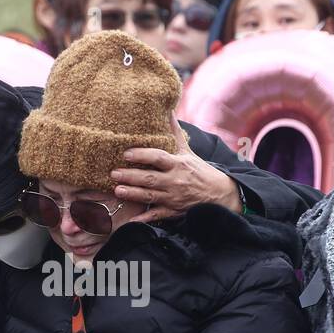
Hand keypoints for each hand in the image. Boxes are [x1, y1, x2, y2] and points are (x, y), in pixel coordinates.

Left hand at [110, 128, 242, 223]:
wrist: (220, 194)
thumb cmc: (200, 171)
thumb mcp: (188, 151)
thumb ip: (175, 133)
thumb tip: (168, 111)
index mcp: (178, 164)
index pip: (158, 158)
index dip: (142, 155)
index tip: (126, 153)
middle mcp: (175, 181)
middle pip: (150, 178)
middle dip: (131, 176)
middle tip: (114, 173)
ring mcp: (173, 197)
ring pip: (150, 196)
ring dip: (133, 194)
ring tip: (117, 190)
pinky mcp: (173, 211)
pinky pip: (157, 215)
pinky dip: (145, 218)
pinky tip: (131, 220)